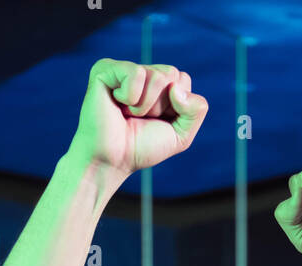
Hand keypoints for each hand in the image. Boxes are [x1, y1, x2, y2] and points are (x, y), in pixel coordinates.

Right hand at [70, 58, 207, 177]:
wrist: (111, 161)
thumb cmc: (141, 148)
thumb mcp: (181, 135)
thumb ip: (196, 111)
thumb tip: (176, 87)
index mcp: (159, 85)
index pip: (183, 80)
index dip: (176, 108)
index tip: (156, 121)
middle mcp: (142, 73)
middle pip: (172, 75)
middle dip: (161, 106)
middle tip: (139, 118)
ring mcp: (124, 69)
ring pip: (157, 76)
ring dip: (146, 105)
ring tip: (127, 114)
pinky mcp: (106, 69)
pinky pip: (136, 74)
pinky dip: (131, 97)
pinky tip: (116, 104)